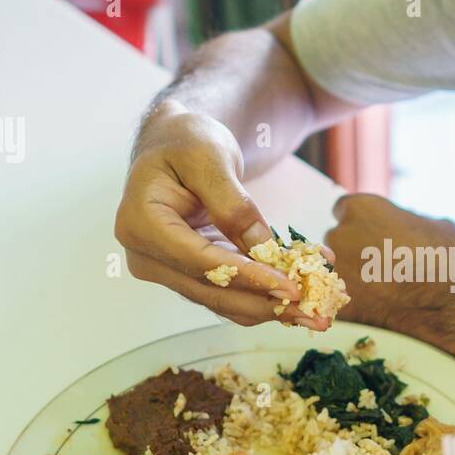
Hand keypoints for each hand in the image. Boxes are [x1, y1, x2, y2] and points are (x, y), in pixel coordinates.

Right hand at [115, 107, 331, 328]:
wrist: (172, 144)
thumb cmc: (186, 140)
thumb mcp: (210, 159)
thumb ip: (233, 204)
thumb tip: (262, 249)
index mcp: (140, 223)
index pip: (200, 262)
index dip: (247, 278)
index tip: (290, 287)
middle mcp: (145, 256)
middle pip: (211, 291)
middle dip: (266, 304)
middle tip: (314, 313)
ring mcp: (163, 269)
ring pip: (221, 300)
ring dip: (269, 309)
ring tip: (314, 313)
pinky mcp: (184, 274)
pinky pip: (225, 292)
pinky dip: (262, 296)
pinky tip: (298, 299)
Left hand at [324, 193, 454, 338]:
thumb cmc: (451, 260)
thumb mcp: (432, 223)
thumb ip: (405, 221)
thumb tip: (401, 225)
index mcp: (362, 208)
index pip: (345, 209)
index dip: (361, 223)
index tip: (373, 234)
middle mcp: (341, 236)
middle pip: (338, 240)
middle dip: (356, 249)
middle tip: (384, 265)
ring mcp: (339, 273)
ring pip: (337, 272)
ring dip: (355, 277)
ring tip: (386, 289)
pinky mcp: (343, 307)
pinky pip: (343, 302)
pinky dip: (358, 305)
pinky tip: (383, 308)